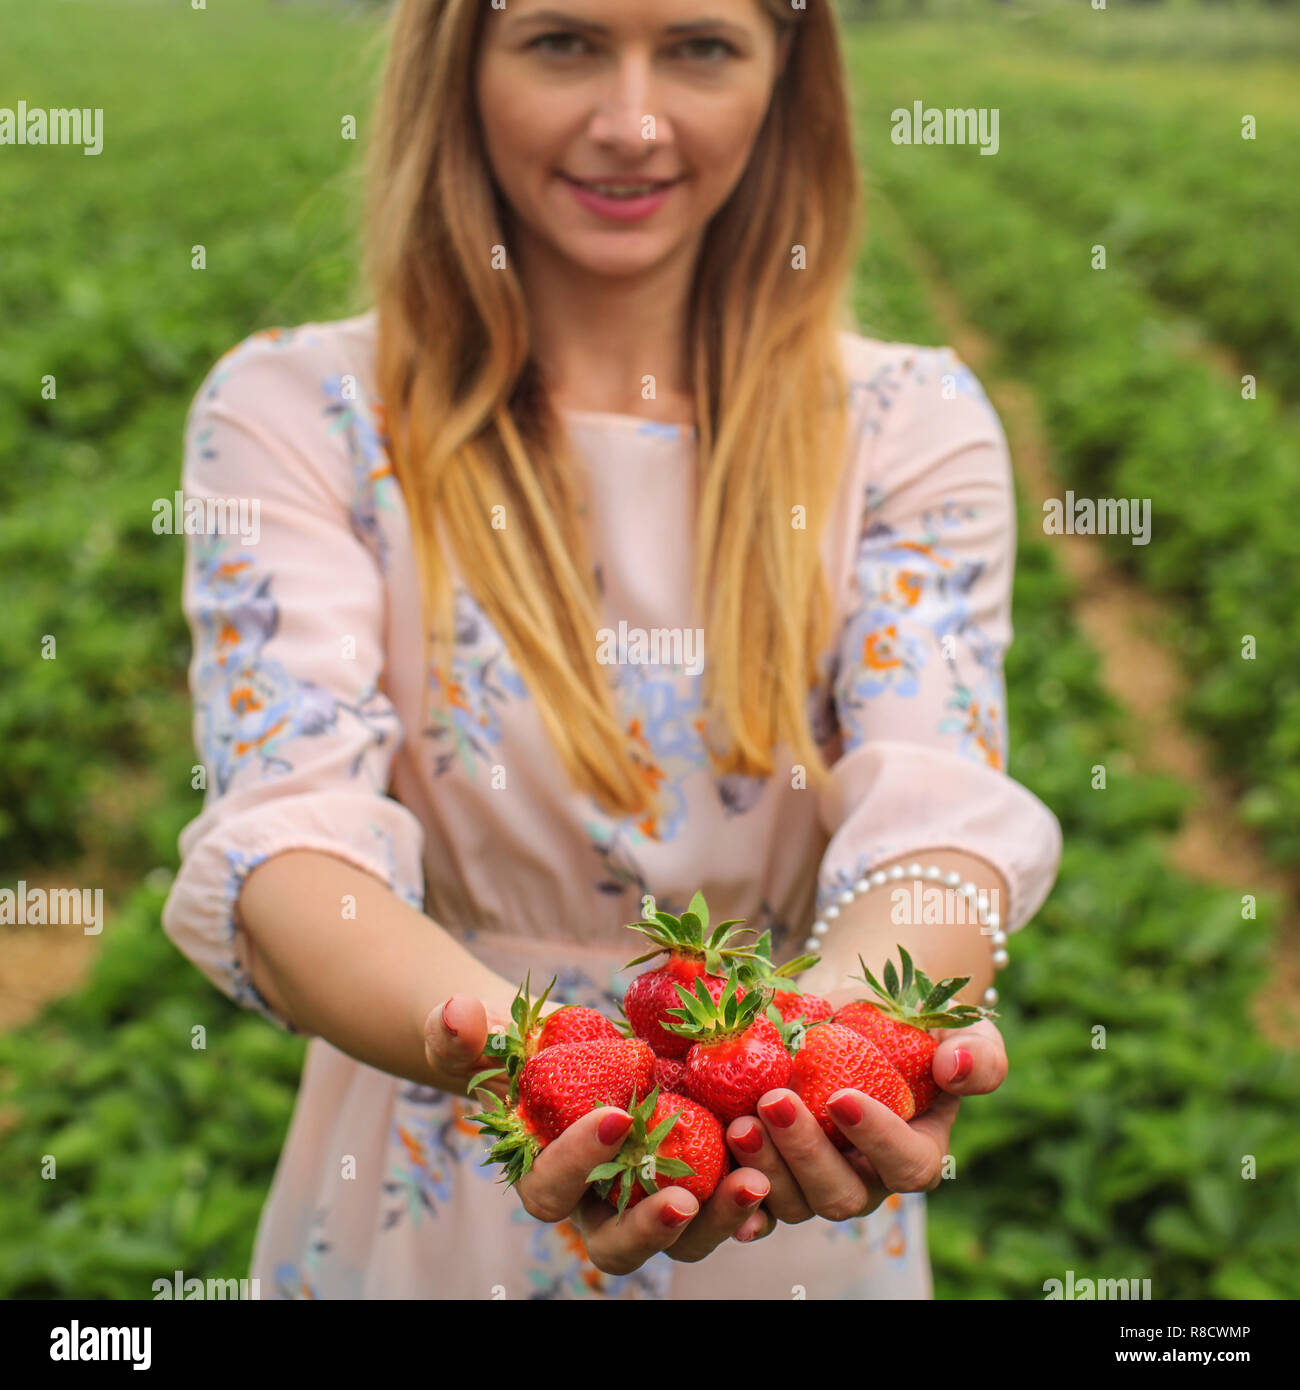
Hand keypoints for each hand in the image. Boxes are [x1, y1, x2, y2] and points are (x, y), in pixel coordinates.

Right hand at [429, 997, 772, 1272]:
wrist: (575, 1049)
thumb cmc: (521, 1048)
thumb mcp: (482, 1035)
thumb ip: (458, 1031)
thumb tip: (457, 1012)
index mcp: (543, 1177)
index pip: (551, 1192)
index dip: (578, 1164)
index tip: (616, 1115)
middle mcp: (598, 1205)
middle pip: (620, 1244)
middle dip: (652, 1226)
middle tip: (685, 1195)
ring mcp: (651, 1198)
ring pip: (684, 1238)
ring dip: (719, 1217)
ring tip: (755, 1181)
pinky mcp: (699, 1181)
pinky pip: (726, 1206)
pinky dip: (751, 1200)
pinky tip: (777, 1174)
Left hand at [724, 1018, 1007, 1235]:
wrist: (851, 1008)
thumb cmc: (912, 1020)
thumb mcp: (959, 1026)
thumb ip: (979, 1053)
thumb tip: (957, 1066)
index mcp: (917, 1152)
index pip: (907, 1166)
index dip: (878, 1139)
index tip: (844, 1096)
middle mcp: (865, 1179)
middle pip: (839, 1195)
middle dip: (805, 1154)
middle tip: (775, 1102)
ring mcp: (813, 1180)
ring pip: (789, 1201)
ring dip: (763, 1167)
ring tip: (738, 1121)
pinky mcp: (771, 1169)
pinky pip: (751, 1202)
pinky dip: (733, 1200)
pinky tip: (716, 1181)